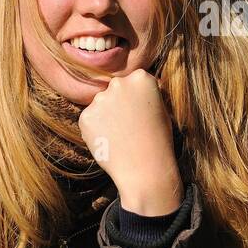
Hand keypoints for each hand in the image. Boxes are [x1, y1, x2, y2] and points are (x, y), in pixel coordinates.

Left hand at [77, 69, 182, 214]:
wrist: (145, 169)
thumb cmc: (159, 140)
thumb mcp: (162, 108)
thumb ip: (146, 94)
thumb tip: (134, 87)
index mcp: (141, 78)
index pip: (132, 81)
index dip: (136, 98)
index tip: (141, 113)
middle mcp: (118, 83)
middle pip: (114, 89)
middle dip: (118, 103)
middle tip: (128, 125)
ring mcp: (100, 100)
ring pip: (100, 104)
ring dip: (106, 115)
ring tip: (120, 136)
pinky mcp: (86, 117)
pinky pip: (90, 119)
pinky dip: (96, 129)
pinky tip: (110, 141)